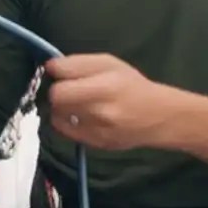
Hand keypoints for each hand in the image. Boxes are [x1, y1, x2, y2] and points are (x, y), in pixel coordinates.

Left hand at [45, 54, 174, 151]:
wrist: (157, 117)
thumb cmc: (131, 84)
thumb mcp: (109, 63)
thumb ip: (78, 63)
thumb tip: (50, 67)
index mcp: (105, 86)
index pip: (60, 81)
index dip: (57, 75)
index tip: (63, 73)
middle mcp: (99, 111)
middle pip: (56, 99)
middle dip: (58, 91)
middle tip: (69, 88)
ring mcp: (96, 131)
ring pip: (57, 116)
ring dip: (61, 108)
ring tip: (76, 103)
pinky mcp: (94, 144)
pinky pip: (65, 131)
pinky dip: (67, 122)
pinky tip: (80, 116)